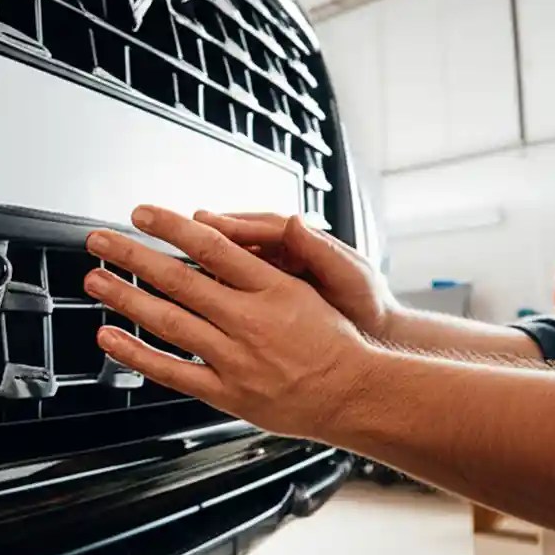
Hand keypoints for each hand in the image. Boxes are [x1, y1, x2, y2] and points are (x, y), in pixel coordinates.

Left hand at [83, 206, 374, 440]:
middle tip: (100, 241)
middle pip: (178, 280)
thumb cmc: (333, 342)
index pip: (211, 246)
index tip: (142, 213)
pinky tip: (110, 337)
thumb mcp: (312, 286)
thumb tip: (260, 226)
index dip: (171, 226)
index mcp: (271, 287)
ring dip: (125, 298)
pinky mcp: (226, 391)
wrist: (354, 394)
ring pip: (168, 322)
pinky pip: (171, 371)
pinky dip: (135, 354)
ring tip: (95, 281)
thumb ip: (274, 258)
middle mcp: (249, 319)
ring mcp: (234, 357)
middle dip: (132, 256)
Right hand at [194, 211, 402, 339]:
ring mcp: (276, 272)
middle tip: (180, 232)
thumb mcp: (349, 274)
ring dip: (210, 258)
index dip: (231, 224)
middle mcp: (287, 251)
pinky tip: (203, 291)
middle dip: (211, 233)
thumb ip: (321, 249)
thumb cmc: (366, 302)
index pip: (261, 227)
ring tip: (183, 260)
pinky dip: (220, 284)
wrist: (374, 332)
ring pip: (235, 260)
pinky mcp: (270, 294)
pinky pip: (239, 283)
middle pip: (240, 237)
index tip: (206, 222)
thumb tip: (295, 222)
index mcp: (305, 241)